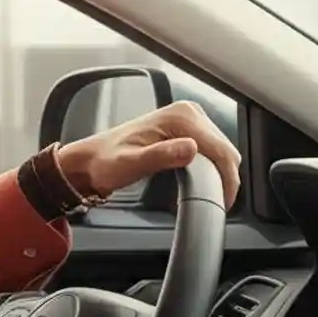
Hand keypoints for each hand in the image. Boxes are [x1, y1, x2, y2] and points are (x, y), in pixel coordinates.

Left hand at [55, 101, 241, 209]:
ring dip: (220, 173)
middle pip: (225, 149)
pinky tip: (204, 182)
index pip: (221, 148)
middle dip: (225, 177)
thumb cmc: (105, 163)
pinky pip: (210, 150)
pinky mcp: (185, 131)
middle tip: (217, 203)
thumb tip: (190, 149)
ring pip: (220, 150)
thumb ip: (160, 156)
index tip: (223, 202)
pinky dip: (212, 167)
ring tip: (211, 196)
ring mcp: (188, 120)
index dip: (227, 178)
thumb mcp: (131, 163)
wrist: (90, 162)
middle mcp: (188, 113)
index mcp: (181, 116)